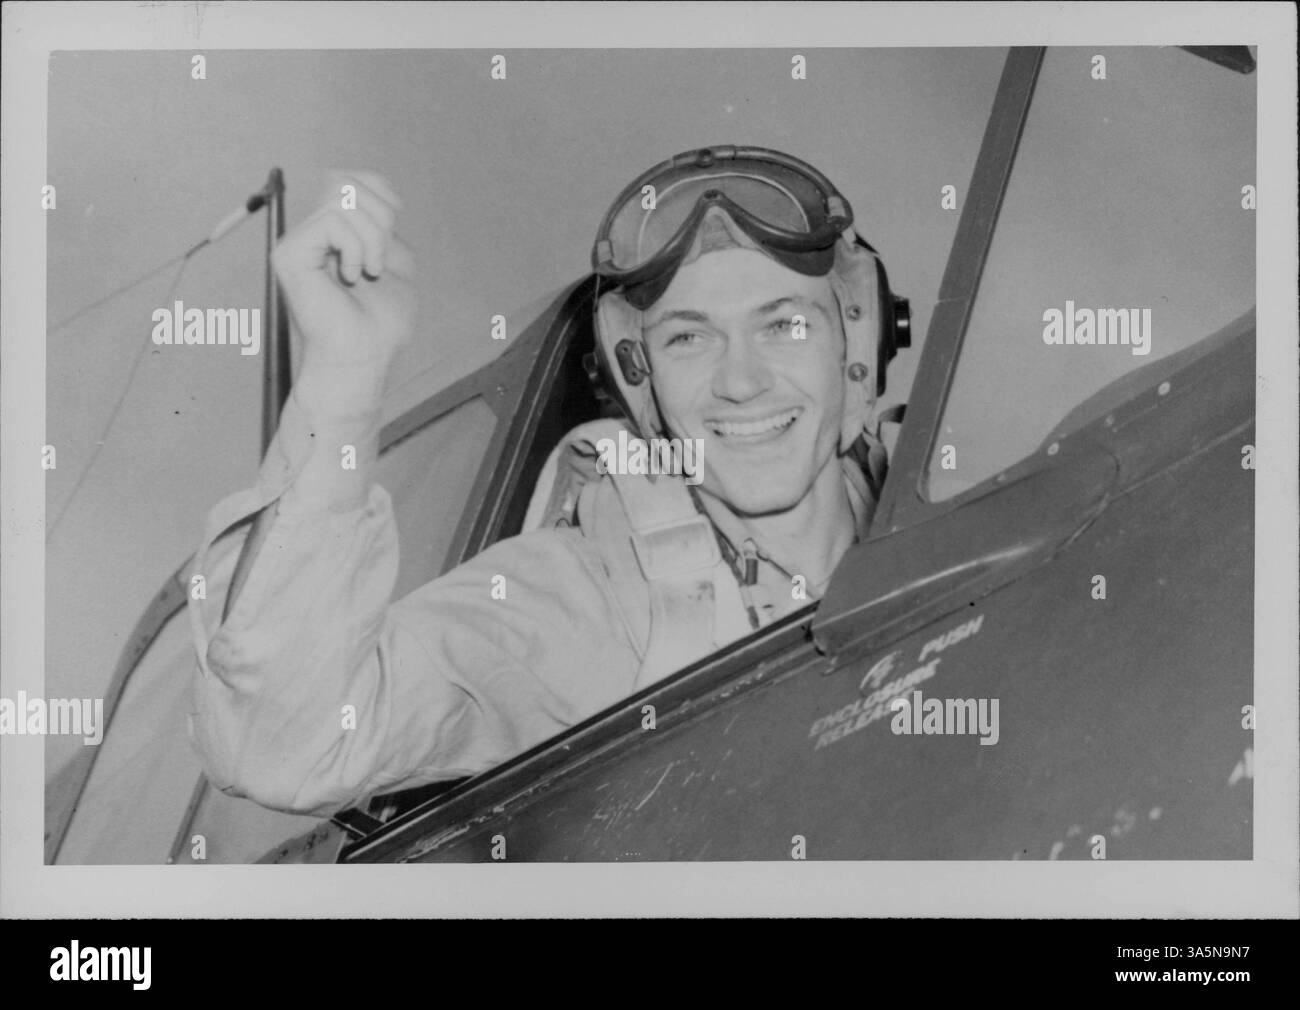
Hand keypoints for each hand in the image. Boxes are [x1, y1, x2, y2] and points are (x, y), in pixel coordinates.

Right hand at [272, 170, 417, 412]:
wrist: (365, 355)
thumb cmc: (381, 322)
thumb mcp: (397, 262)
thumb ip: (385, 224)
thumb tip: (377, 190)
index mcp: (336, 232)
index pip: (353, 178)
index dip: (381, 193)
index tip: (392, 232)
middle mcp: (312, 232)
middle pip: (346, 180)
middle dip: (380, 216)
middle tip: (378, 260)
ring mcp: (299, 242)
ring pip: (342, 198)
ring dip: (372, 237)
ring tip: (368, 272)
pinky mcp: (290, 254)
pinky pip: (332, 221)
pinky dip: (355, 247)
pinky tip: (351, 275)